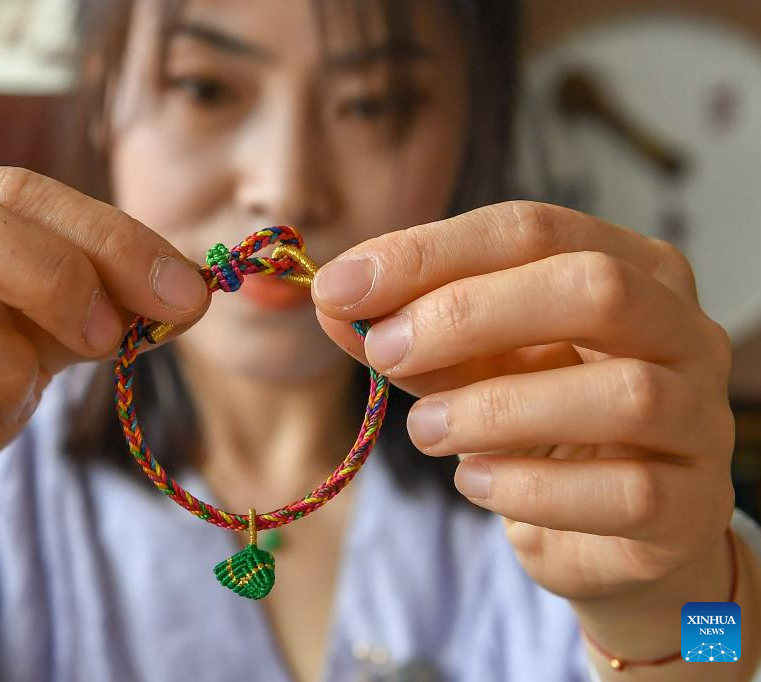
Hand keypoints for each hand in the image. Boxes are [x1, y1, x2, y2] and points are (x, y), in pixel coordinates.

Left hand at [312, 201, 735, 600]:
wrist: (607, 528)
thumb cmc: (536, 423)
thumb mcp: (464, 366)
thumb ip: (407, 331)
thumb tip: (333, 301)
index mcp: (627, 267)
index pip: (531, 229)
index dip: (428, 252)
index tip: (341, 287)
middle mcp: (681, 328)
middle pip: (593, 287)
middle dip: (469, 314)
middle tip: (384, 351)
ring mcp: (702, 418)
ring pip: (620, 394)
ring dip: (495, 409)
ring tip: (422, 431)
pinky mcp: (694, 506)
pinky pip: (625, 492)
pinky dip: (531, 488)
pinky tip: (474, 482)